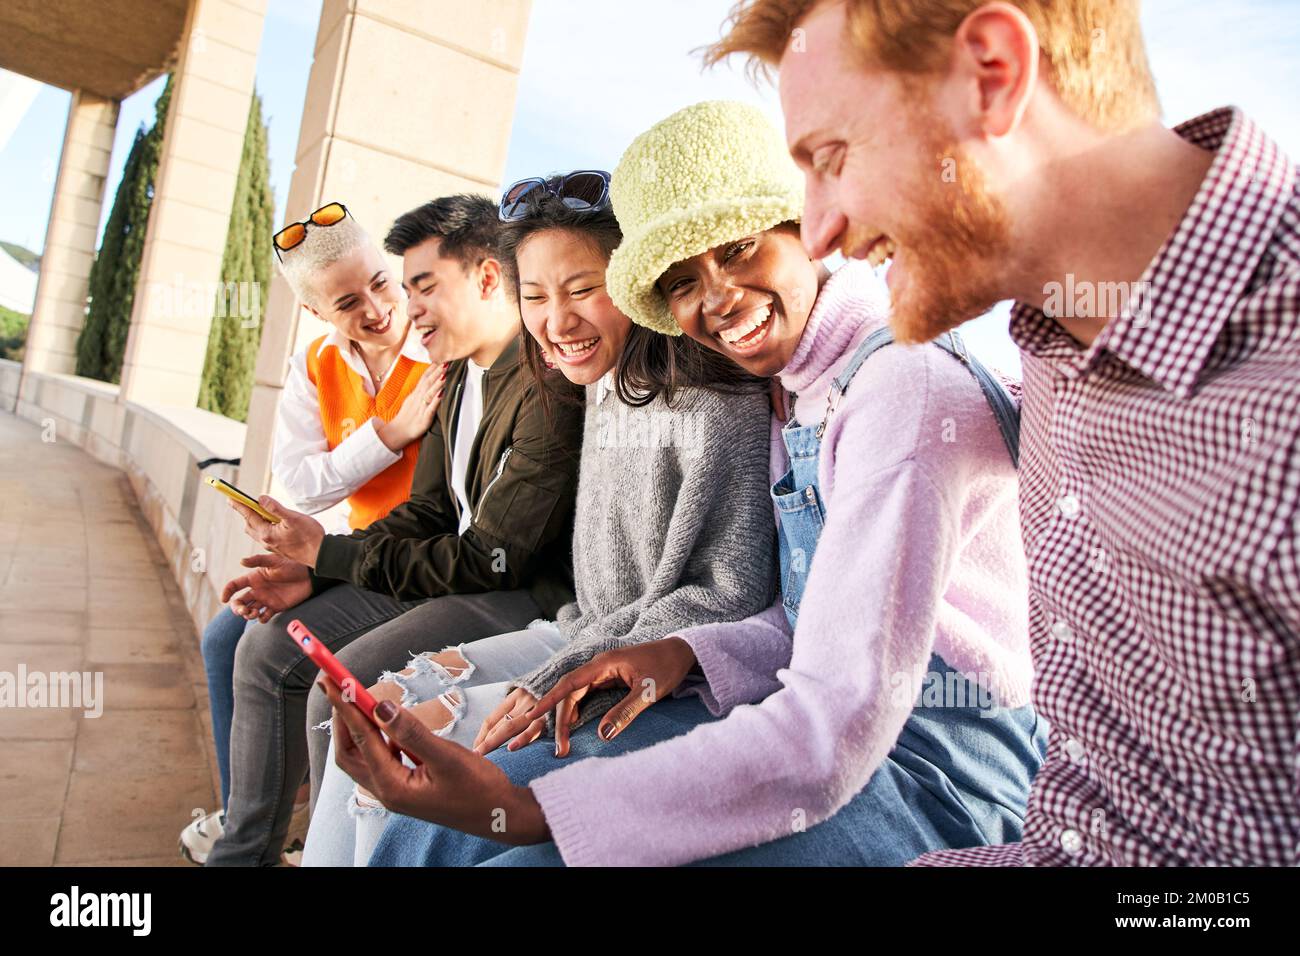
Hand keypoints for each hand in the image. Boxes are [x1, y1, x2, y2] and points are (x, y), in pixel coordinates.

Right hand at [221, 553, 310, 620]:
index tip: (224, 599)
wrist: (310, 576)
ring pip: (250, 610)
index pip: (234, 585)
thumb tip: (241, 561)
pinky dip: (261, 619)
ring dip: (248, 614)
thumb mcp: (275, 560)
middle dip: (237, 608)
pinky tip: (264, 615)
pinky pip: (264, 616)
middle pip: (239, 602)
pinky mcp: (276, 607)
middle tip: (244, 611)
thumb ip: (258, 560)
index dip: (227, 592)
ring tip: (254, 613)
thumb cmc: (292, 565)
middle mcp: (257, 590)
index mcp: (254, 578)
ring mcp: (266, 599)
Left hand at [230, 495, 325, 566]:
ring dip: (254, 519)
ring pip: (256, 531)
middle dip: (245, 512)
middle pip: (249, 524)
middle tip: (241, 501)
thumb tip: (260, 499)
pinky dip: (262, 525)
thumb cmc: (310, 536)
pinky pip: (264, 535)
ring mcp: (272, 545)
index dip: (239, 505)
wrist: (320, 554)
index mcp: (267, 533)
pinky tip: (271, 521)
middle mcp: (266, 541)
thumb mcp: (292, 518)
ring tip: (258, 509)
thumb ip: (275, 508)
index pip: (249, 515)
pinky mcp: (278, 547)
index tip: (230, 497)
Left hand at [320, 674, 548, 844]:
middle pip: (350, 752)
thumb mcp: (447, 757)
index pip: (361, 739)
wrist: (499, 814)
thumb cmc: (479, 789)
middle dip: (342, 718)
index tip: (334, 681)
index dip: (346, 707)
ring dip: (357, 727)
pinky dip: (377, 737)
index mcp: (393, 787)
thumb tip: (381, 707)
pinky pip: (382, 758)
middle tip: (336, 686)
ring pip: (363, 756)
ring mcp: (396, 790)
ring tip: (355, 699)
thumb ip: (412, 732)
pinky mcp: (406, 785)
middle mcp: (387, 791)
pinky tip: (387, 723)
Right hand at [377, 362, 447, 450]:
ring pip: (429, 393)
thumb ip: (420, 391)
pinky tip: (442, 393)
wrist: (396, 433)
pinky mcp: (424, 419)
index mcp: (415, 395)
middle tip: (446, 361)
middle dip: (437, 372)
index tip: (440, 358)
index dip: (432, 368)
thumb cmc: (406, 418)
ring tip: (445, 373)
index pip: (424, 378)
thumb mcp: (412, 401)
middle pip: (427, 383)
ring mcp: (420, 408)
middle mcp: (417, 399)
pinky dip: (436, 400)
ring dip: (437, 383)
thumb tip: (428, 381)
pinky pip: (431, 408)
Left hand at [472, 687, 560, 755]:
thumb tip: (507, 727)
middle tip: (475, 756)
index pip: (492, 718)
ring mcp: (534, 706)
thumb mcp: (533, 693)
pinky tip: (513, 748)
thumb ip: (520, 707)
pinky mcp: (548, 713)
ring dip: (496, 742)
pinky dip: (523, 739)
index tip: (476, 748)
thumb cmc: (552, 687)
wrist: (573, 669)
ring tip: (487, 758)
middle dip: (486, 743)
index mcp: (515, 695)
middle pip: (498, 725)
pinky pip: (534, 728)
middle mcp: (522, 700)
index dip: (482, 735)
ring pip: (510, 727)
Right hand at [521, 637, 697, 755]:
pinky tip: (573, 727)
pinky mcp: (609, 680)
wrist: (682, 652)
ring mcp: (603, 673)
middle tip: (559, 748)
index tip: (532, 715)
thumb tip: (603, 735)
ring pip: (575, 695)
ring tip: (563, 744)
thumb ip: (626, 712)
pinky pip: (585, 696)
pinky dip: (577, 712)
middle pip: (569, 693)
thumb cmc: (666, 667)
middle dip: (560, 719)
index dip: (550, 700)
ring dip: (567, 717)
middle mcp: (599, 666)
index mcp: (604, 663)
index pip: (570, 683)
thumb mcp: (649, 692)